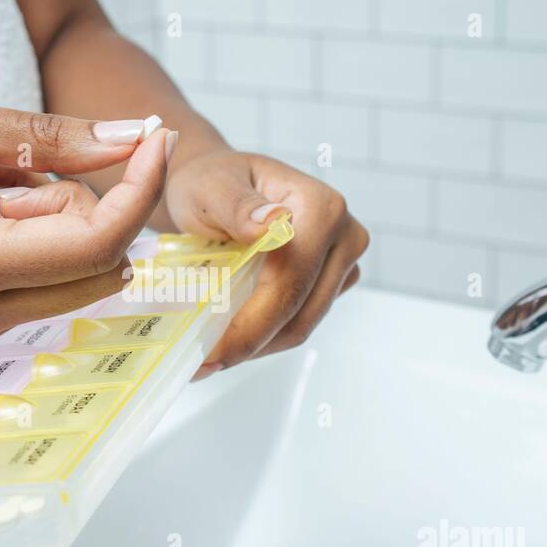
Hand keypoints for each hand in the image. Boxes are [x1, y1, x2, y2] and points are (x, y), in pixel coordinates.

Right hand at [0, 96, 172, 341]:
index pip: (95, 245)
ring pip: (85, 274)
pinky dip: (47, 236)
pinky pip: (56, 279)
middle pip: (102, 265)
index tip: (156, 135)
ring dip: (67, 220)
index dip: (140, 188)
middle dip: (93, 205)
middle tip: (28, 165)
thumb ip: (52, 137)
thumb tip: (137, 138)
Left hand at [160, 150, 368, 378]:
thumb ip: (238, 205)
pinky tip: (230, 337)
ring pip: (302, 325)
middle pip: (300, 313)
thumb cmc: (212, 182)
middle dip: (249, 344)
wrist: (218, 186)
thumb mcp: (211, 186)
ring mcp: (343, 262)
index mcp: (322, 208)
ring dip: (256, 346)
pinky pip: (300, 322)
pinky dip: (264, 336)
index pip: (289, 284)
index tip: (207, 352)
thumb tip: (273, 224)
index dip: (249, 327)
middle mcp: (345, 236)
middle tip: (201, 363)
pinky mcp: (332, 282)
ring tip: (209, 354)